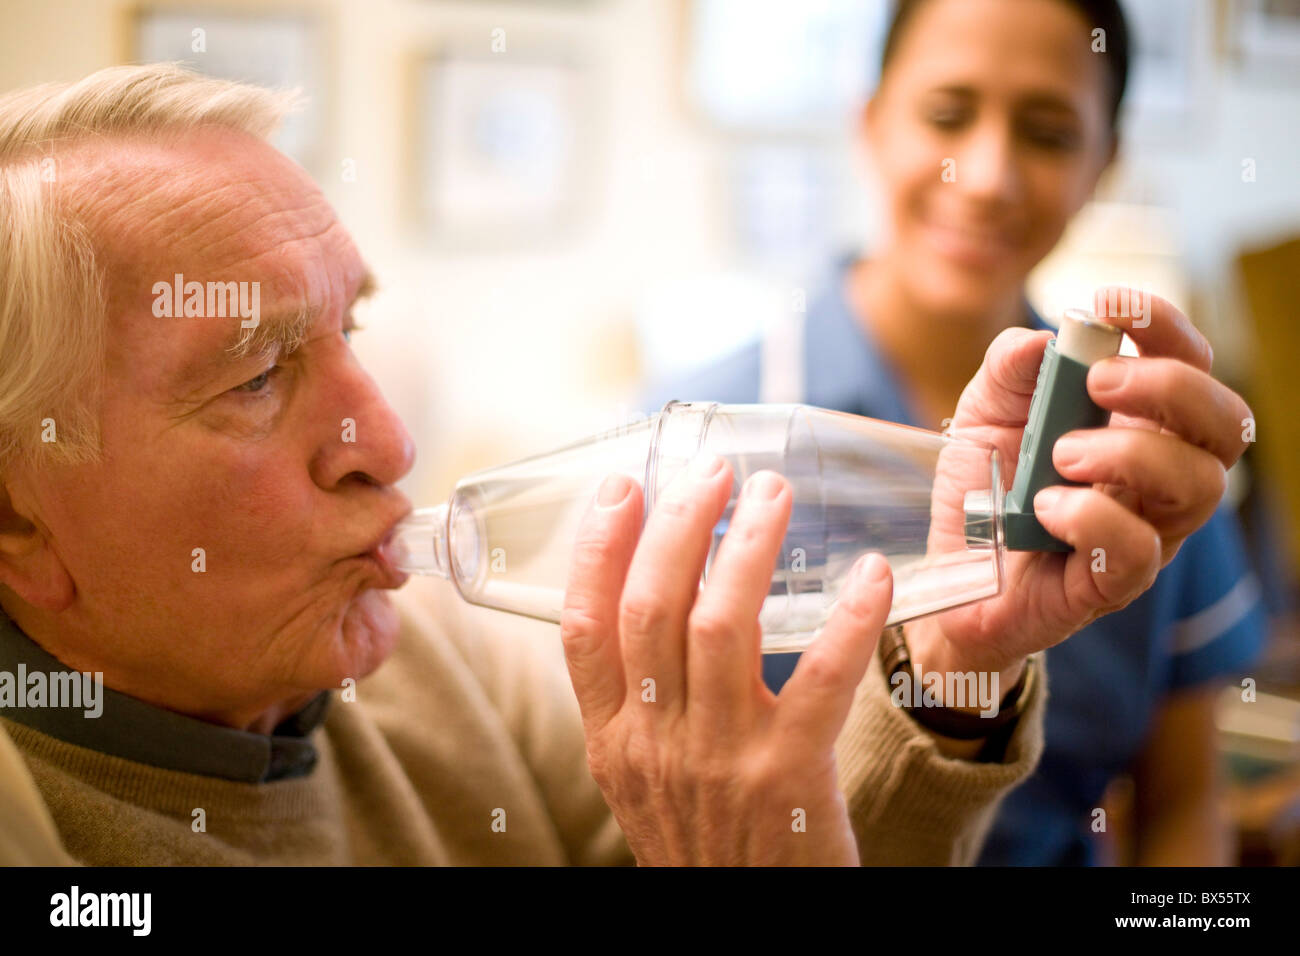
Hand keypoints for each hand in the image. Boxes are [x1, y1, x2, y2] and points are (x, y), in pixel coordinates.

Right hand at [559, 457, 893, 864]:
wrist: (745, 931)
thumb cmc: (704, 843)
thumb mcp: (643, 781)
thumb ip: (638, 706)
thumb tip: (651, 602)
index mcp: (613, 740)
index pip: (584, 629)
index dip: (597, 549)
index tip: (624, 484)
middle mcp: (655, 744)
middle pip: (651, 608)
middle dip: (678, 524)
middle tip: (713, 470)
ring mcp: (721, 759)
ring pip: (721, 626)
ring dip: (747, 548)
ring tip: (771, 494)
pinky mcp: (790, 776)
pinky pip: (822, 681)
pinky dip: (847, 620)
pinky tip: (870, 576)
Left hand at [910, 288, 1251, 700]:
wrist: (948, 574)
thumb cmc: (984, 490)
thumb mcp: (981, 414)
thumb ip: (1008, 370)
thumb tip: (1040, 339)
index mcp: (1138, 421)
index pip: (1190, 362)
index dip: (1165, 325)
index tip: (1111, 302)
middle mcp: (1158, 473)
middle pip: (1225, 422)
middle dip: (1170, 386)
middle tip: (1099, 383)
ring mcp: (1145, 528)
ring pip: (1199, 486)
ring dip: (1131, 454)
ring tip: (1060, 454)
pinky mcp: (1113, 581)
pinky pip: (1141, 551)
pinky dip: (1093, 518)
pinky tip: (1045, 507)